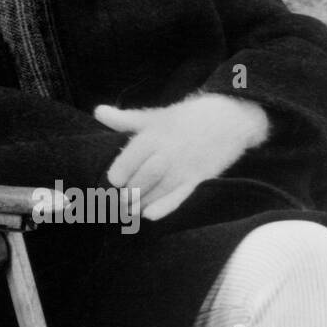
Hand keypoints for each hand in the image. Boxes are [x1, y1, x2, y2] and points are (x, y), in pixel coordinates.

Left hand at [94, 93, 270, 220]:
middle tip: (118, 201)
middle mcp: (168, 153)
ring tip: (128, 210)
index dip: (119, 172)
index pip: (131, 158)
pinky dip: (164, 207)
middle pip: (143, 178)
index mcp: (155, 135)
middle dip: (129, 192)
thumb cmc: (186, 117)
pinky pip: (180, 197)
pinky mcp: (198, 179)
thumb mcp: (154, 116)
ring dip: (141, 203)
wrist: (229, 119)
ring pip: (158, 191)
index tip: (114, 181)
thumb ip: (124, 119)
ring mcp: (184, 168)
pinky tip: (150, 215)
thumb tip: (97, 111)